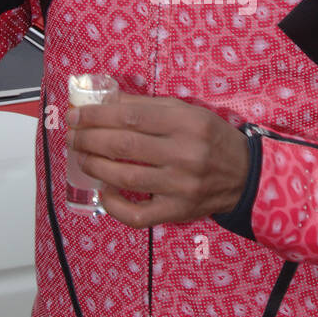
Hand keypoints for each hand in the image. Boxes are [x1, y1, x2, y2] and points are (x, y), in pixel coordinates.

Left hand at [65, 93, 249, 228]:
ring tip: (82, 158)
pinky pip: (138, 214)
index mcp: (186, 123)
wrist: (244, 175)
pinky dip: (114, 205)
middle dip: (89, 139)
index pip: (130, 117)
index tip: (76, 116)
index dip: (97, 116)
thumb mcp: (187, 112)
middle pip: (124, 145)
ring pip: (126, 177)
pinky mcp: (177, 211)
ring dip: (95, 166)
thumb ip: (148, 106)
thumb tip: (106, 102)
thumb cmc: (210, 138)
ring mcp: (180, 186)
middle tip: (73, 137)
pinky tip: (103, 192)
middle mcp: (184, 154)